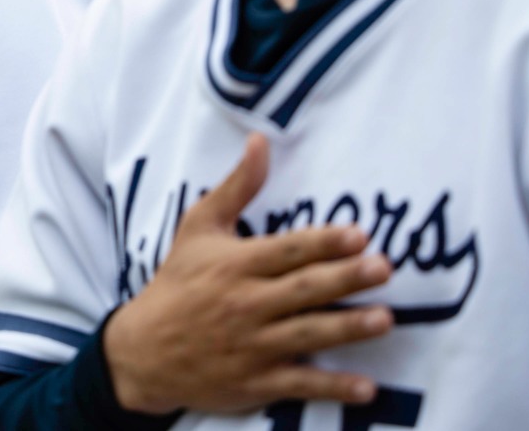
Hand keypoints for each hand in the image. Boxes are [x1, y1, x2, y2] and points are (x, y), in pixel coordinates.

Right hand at [101, 134, 392, 413]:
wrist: (143, 351)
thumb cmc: (178, 281)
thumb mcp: (199, 227)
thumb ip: (237, 187)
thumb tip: (261, 141)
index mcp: (235, 264)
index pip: (286, 250)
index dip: (323, 242)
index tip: (358, 234)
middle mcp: (246, 304)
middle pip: (303, 289)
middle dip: (345, 279)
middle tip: (384, 268)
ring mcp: (252, 346)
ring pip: (307, 335)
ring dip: (347, 328)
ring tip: (385, 318)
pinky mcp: (256, 382)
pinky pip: (300, 385)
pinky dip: (333, 387)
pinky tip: (366, 386)